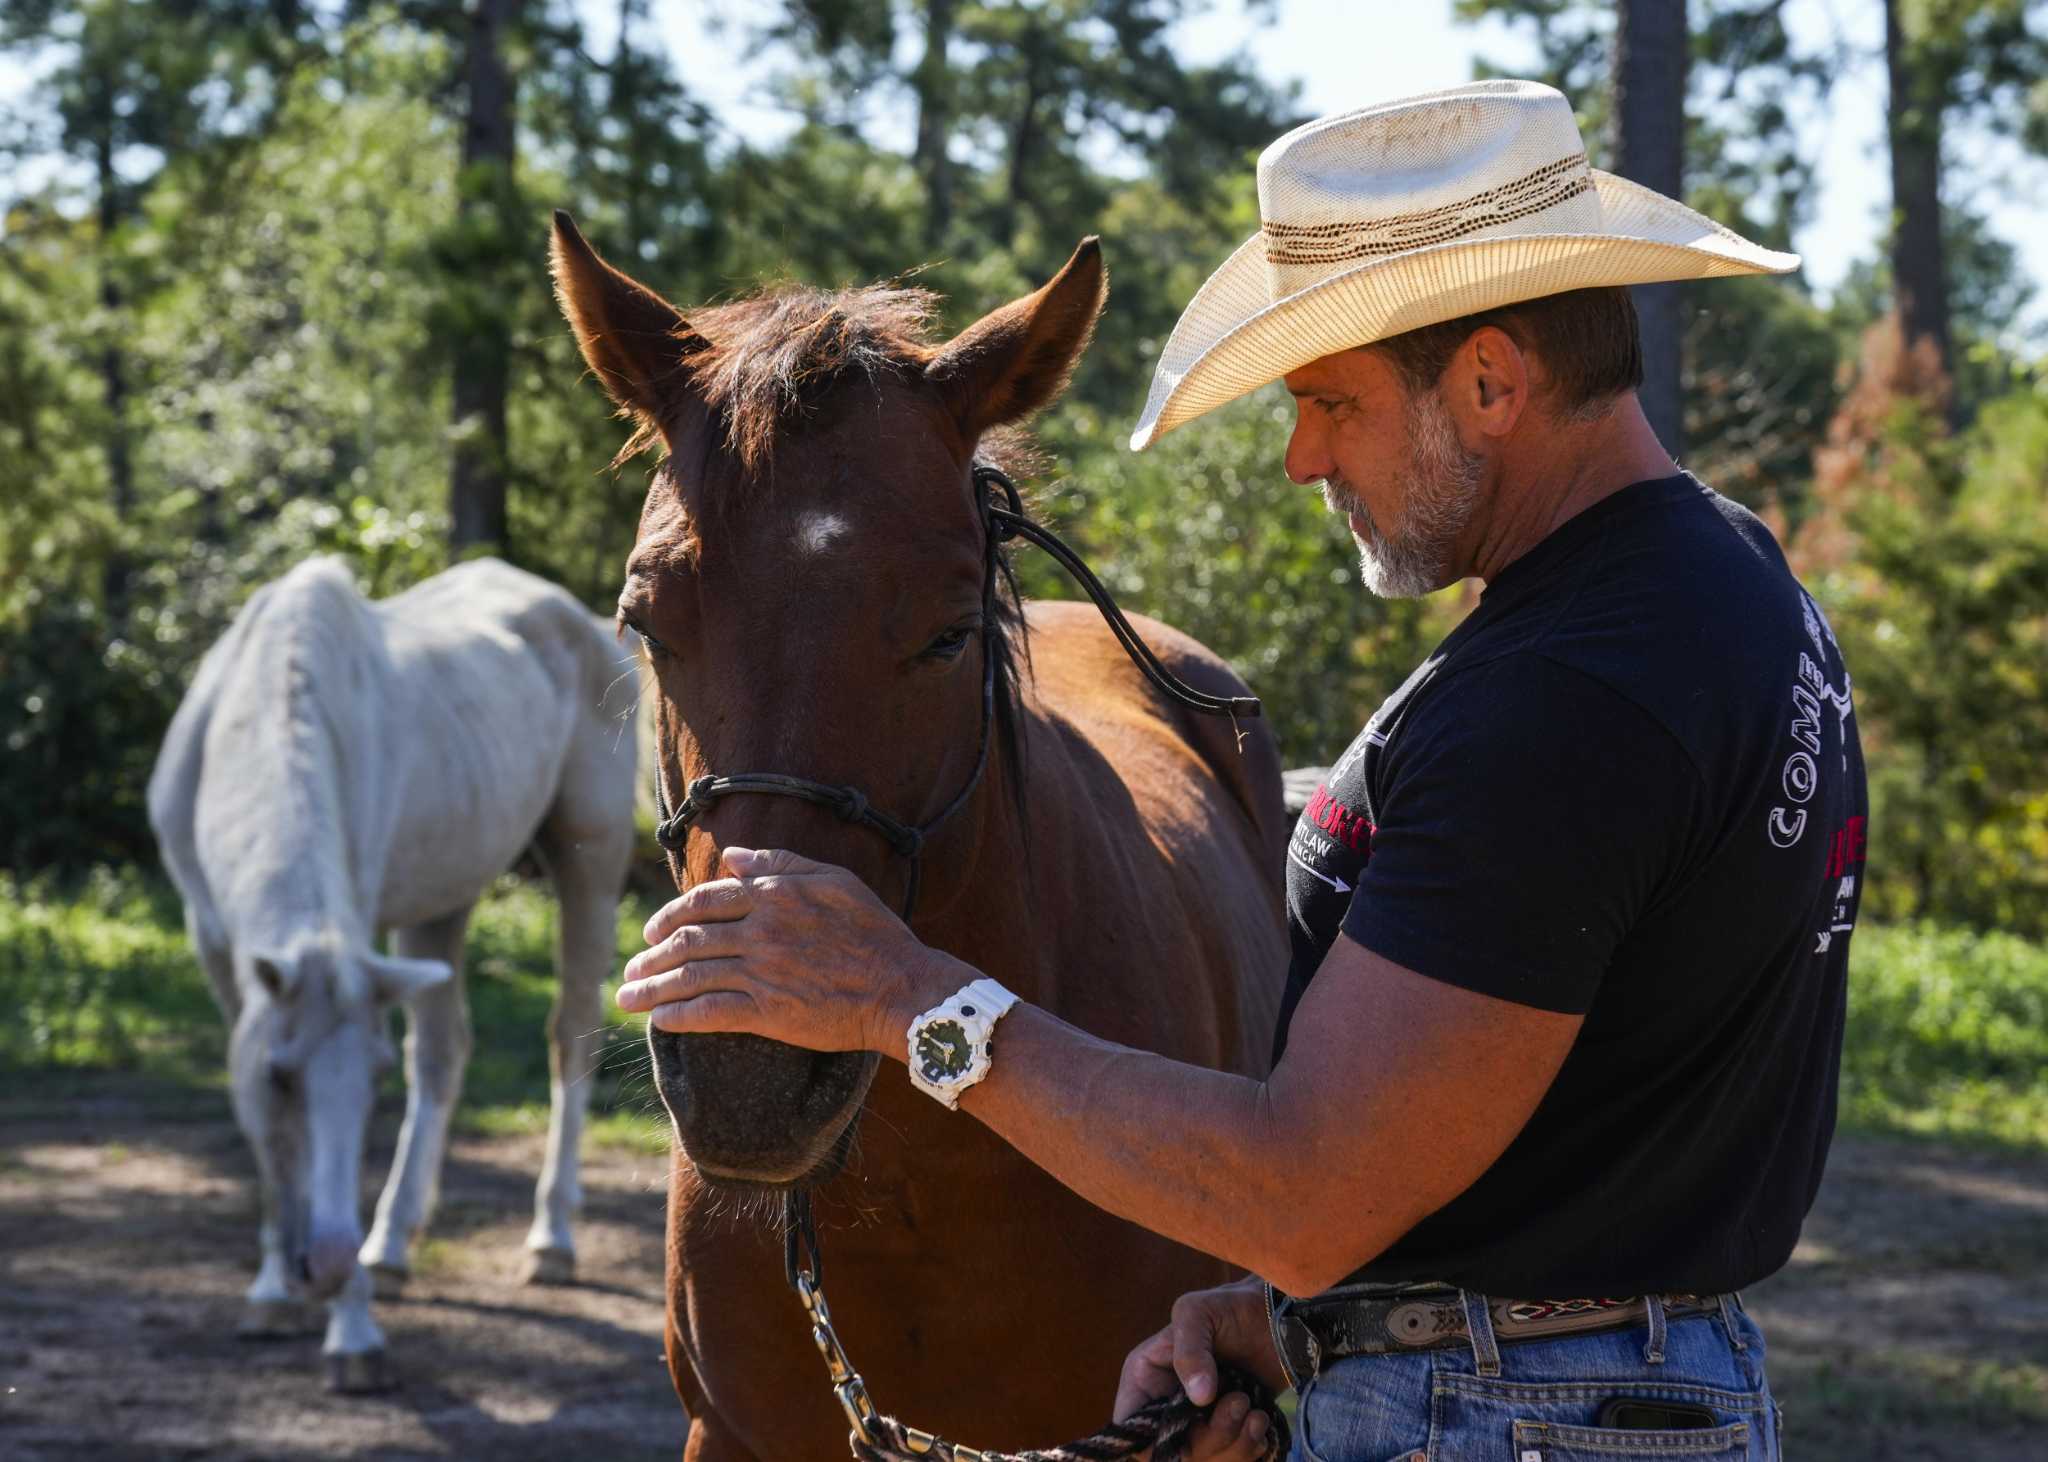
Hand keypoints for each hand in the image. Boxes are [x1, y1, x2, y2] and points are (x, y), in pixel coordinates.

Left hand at [615, 847, 960, 1052]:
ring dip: (652, 988)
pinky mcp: (769, 1013)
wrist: (902, 987)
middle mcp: (761, 932)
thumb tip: (731, 855)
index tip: (652, 930)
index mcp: (774, 896)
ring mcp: (763, 973)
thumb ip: (779, 862)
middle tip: (631, 968)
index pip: (705, 901)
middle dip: (651, 956)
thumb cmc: (874, 931)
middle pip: (689, 941)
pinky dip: (680, 1016)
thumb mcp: (834, 880)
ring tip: (627, 997)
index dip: (670, 915)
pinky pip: (711, 1013)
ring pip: (691, 977)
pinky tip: (660, 1021)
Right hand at [1114, 1278, 1287, 1458]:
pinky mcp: (1228, 1432)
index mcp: (1146, 1378)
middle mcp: (1167, 1405)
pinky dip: (1249, 1447)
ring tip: (1252, 1409)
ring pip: (1205, 1459)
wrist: (1278, 1318)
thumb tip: (1199, 1398)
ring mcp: (1199, 1422)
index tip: (1184, 1431)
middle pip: (1172, 1451)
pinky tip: (1260, 1420)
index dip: (1150, 1440)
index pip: (1130, 1425)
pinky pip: (1232, 1459)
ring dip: (1234, 1443)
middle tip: (1237, 1402)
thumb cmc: (1230, 1307)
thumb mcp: (1198, 1313)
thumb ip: (1190, 1352)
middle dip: (1209, 1437)